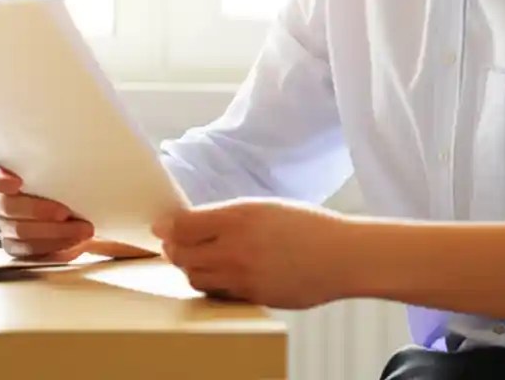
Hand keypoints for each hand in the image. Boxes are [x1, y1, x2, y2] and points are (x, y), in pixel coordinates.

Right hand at [0, 164, 152, 259]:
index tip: (17, 181)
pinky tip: (75, 245)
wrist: (74, 210)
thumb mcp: (59, 168)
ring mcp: (6, 228)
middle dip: (38, 210)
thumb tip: (86, 147)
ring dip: (55, 233)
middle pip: (8, 208)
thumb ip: (59, 163)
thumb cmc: (62, 184)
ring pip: (21, 234)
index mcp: (2, 178)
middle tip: (65, 211)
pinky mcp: (19, 249)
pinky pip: (33, 254)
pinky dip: (56, 250)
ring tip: (83, 230)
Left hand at [153, 198, 353, 308]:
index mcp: (239, 216)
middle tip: (175, 244)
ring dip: (190, 269)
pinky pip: (217, 294)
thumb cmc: (306, 226)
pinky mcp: (252, 297)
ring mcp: (244, 275)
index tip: (162, 226)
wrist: (342, 255)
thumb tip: (187, 222)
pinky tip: (219, 275)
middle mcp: (236, 246)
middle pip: (182, 254)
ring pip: (195, 277)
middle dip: (174, 249)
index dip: (167, 226)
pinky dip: (211, 285)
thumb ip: (225, 215)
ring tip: (198, 259)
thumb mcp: (264, 208)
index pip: (183, 225)